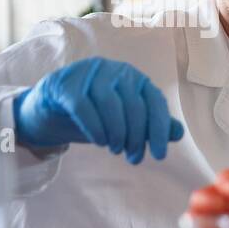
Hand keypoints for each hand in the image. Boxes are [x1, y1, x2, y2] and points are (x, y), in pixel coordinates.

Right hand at [12, 57, 184, 163]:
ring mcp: (88, 72)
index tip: (159, 156)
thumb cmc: (96, 116)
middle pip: (134, 104)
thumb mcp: (127, 122)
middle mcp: (115, 70)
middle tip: (133, 157)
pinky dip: (94, 126)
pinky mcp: (64, 83)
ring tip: (115, 149)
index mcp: (135, 78)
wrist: (50, 111)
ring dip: (116, 132)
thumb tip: (178, 133)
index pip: (155, 102)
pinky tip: (98, 141)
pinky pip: (82, 105)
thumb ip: (152, 124)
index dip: (159, 130)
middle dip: (137, 136)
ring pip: (109, 103)